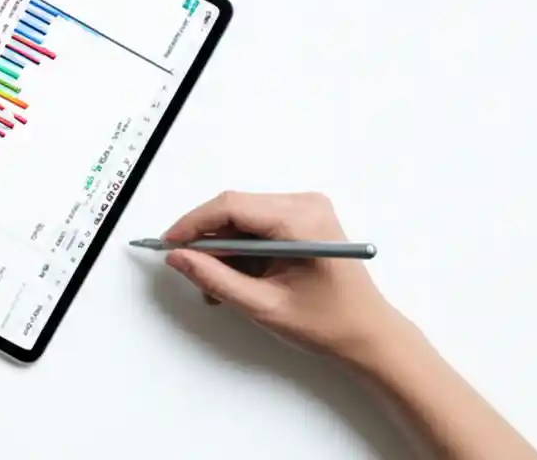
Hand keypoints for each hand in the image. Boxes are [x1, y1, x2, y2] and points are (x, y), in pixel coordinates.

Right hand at [162, 191, 407, 364]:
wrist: (370, 333)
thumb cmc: (326, 323)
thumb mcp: (263, 305)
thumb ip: (215, 279)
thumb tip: (177, 257)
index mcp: (301, 221)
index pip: (231, 207)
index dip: (193, 224)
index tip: (167, 245)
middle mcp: (306, 204)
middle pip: (235, 209)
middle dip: (208, 241)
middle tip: (193, 274)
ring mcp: (307, 208)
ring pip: (243, 217)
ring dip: (223, 249)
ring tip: (218, 287)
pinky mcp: (305, 218)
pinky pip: (258, 224)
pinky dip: (241, 249)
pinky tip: (239, 278)